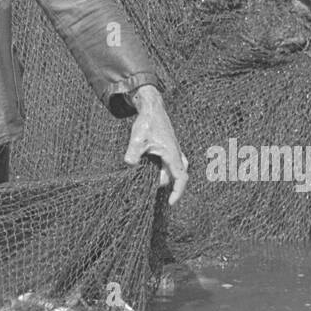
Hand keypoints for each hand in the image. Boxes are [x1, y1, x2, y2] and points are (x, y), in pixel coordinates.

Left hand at [124, 85, 188, 204]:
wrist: (152, 108)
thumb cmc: (147, 122)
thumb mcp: (137, 139)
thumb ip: (133, 153)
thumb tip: (129, 165)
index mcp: (172, 154)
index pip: (181, 178)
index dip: (178, 192)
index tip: (170, 203)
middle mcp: (176, 154)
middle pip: (174, 177)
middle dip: (162, 182)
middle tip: (145, 181)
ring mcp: (175, 151)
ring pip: (174, 171)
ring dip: (164, 176)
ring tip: (150, 177)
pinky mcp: (170, 149)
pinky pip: (172, 165)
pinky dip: (164, 170)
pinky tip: (151, 168)